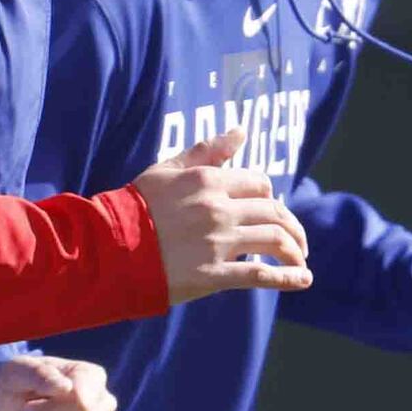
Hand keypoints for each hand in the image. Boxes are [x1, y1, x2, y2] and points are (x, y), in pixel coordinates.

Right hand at [138, 129, 308, 306]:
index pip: (260, 185)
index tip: (269, 210)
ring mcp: (218, 243)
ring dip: (294, 249)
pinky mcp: (213, 275)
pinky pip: (261, 275)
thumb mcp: (167, 169)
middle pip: (274, 212)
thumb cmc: (134, 207)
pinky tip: (304, 279)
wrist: (108, 248)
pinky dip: (288, 277)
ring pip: (274, 241)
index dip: (269, 197)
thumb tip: (241, 131)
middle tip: (296, 239)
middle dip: (291, 226)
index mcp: (209, 181)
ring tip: (300, 258)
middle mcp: (219, 209)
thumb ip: (206, 151)